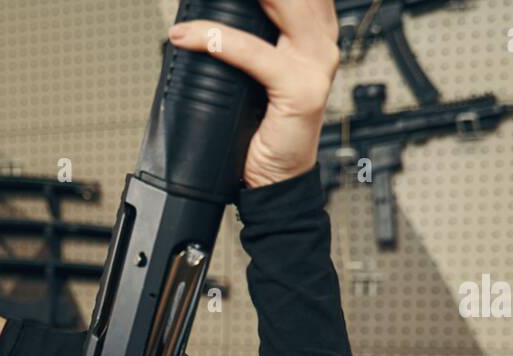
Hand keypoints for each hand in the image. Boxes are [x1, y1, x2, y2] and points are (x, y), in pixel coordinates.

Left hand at [167, 0, 339, 187]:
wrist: (276, 180)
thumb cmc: (267, 133)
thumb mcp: (261, 76)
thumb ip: (249, 45)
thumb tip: (211, 20)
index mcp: (316, 36)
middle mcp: (322, 45)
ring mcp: (316, 65)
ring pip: (281, 7)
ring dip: (234, 2)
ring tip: (198, 6)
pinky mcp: (300, 89)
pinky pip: (252, 53)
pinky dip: (216, 41)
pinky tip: (190, 37)